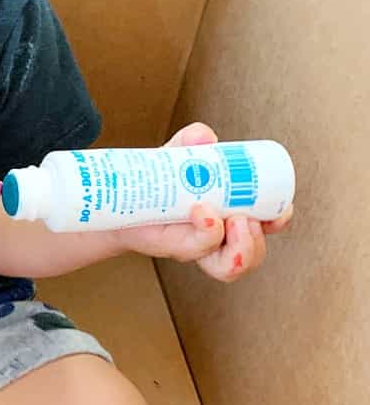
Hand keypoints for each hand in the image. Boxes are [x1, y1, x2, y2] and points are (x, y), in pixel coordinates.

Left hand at [116, 122, 292, 281]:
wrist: (125, 193)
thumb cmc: (159, 176)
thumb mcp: (179, 153)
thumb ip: (193, 140)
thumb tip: (205, 137)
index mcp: (233, 213)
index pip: (267, 225)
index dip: (278, 220)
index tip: (279, 212)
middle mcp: (219, 237)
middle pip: (253, 255)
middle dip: (255, 241)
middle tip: (243, 218)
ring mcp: (199, 248)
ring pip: (231, 267)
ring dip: (240, 248)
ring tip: (230, 220)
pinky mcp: (178, 249)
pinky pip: (200, 253)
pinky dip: (208, 235)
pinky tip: (202, 213)